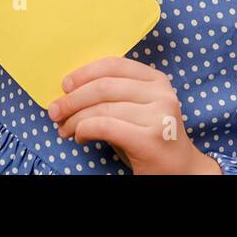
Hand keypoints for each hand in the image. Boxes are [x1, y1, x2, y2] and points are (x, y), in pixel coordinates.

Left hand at [46, 56, 222, 174]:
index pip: (113, 65)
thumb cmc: (150, 138)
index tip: (65, 85)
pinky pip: (105, 126)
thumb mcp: (136, 108)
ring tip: (65, 129)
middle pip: (103, 86)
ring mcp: (158, 115)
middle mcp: (161, 93)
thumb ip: (113, 94)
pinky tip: (80, 137)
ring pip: (101, 109)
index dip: (84, 73)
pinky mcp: (151, 139)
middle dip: (72, 100)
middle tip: (55, 112)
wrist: (182, 171)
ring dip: (75, 119)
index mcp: (156, 80)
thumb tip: (70, 90)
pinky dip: (85, 130)